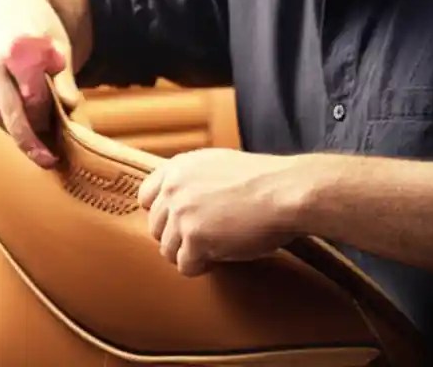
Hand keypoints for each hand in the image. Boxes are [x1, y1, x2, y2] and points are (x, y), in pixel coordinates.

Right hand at [0, 0, 81, 167]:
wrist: (1, 2)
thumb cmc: (38, 26)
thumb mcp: (58, 45)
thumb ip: (65, 78)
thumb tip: (72, 110)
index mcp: (16, 50)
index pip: (35, 101)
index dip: (50, 121)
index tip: (63, 139)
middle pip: (13, 117)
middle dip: (32, 143)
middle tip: (49, 161)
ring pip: (2, 117)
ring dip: (21, 125)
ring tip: (40, 125)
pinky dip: (7, 115)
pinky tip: (19, 107)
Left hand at [137, 148, 308, 275]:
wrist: (286, 192)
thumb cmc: (264, 181)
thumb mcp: (218, 165)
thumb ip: (194, 180)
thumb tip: (180, 202)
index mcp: (177, 167)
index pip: (146, 197)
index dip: (164, 214)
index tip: (181, 222)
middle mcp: (173, 188)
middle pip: (156, 227)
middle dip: (178, 237)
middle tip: (204, 240)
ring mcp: (181, 213)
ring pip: (167, 250)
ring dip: (189, 254)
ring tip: (214, 250)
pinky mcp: (194, 238)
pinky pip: (185, 265)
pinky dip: (200, 267)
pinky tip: (219, 258)